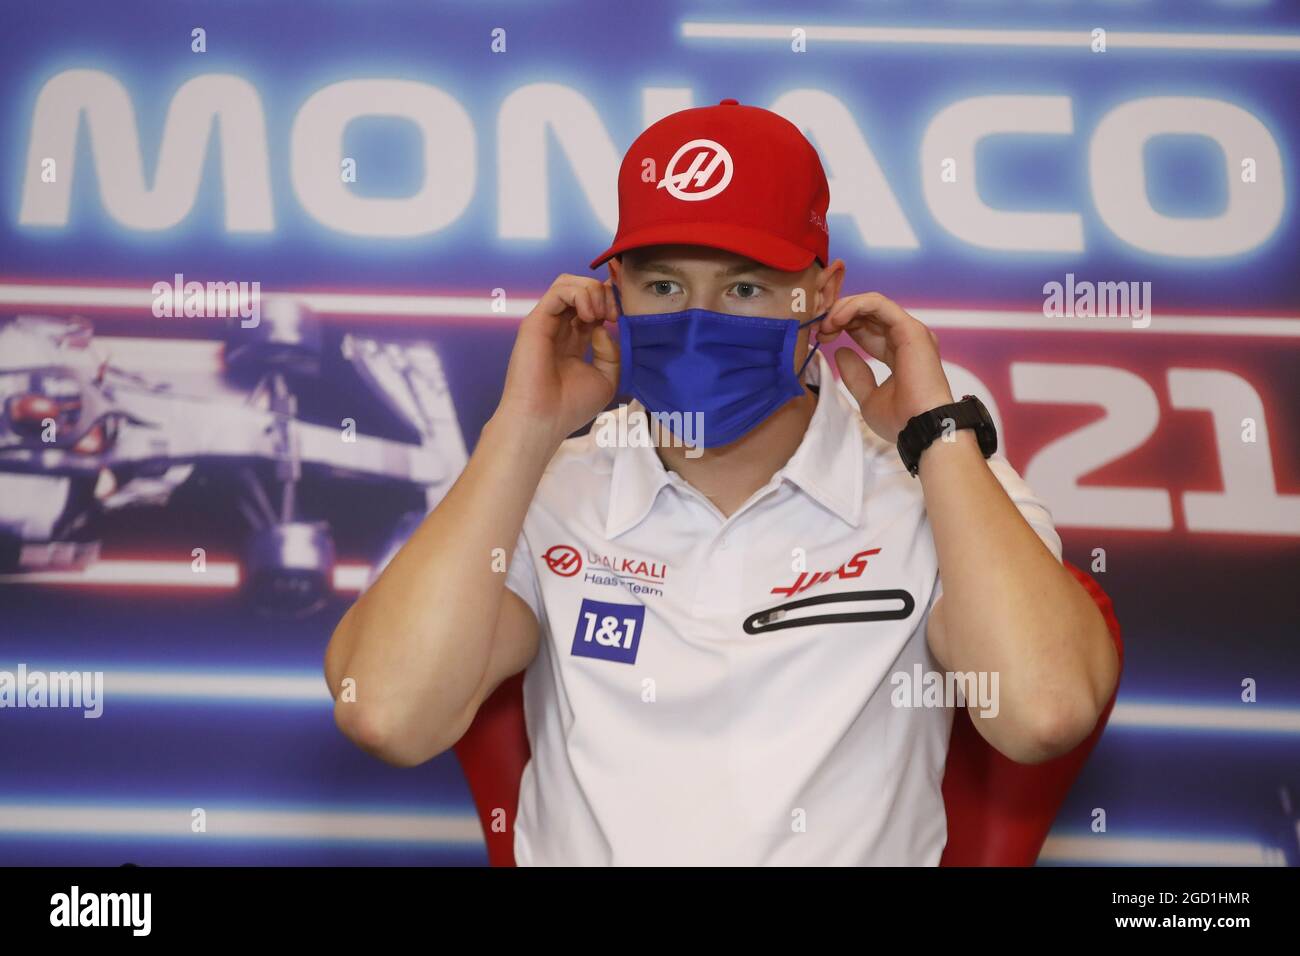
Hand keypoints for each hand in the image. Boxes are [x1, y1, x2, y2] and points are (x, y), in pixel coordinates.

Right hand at [494, 274, 620, 446]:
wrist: (544, 420)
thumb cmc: (571, 406)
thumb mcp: (607, 378)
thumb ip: (612, 351)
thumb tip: (603, 327)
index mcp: (574, 340)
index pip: (593, 305)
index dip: (611, 301)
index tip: (624, 316)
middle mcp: (559, 328)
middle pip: (583, 289)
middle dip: (606, 294)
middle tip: (615, 316)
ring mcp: (547, 322)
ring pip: (569, 282)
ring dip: (593, 291)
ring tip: (601, 315)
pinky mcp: (537, 320)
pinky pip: (560, 289)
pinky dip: (581, 294)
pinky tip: (590, 316)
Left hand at [815, 292, 953, 441]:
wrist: (918, 429)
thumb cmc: (899, 420)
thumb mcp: (868, 397)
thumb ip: (855, 375)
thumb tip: (841, 352)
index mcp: (897, 352)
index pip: (865, 326)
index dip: (840, 326)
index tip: (820, 338)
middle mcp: (905, 338)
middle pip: (867, 312)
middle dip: (838, 316)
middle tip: (819, 330)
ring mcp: (909, 331)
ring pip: (871, 303)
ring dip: (843, 309)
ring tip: (826, 324)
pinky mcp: (909, 328)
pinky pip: (878, 304)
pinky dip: (855, 306)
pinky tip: (837, 319)